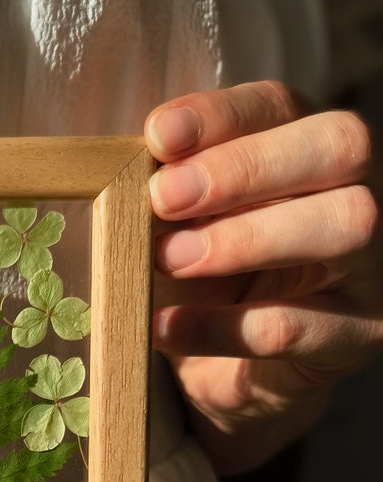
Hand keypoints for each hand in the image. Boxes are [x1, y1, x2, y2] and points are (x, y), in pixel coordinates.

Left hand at [145, 80, 381, 473]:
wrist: (235, 375)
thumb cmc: (208, 285)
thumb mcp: (182, 233)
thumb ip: (167, 200)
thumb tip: (122, 180)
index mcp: (307, 152)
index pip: (281, 106)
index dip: (221, 116)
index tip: (158, 135)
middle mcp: (355, 194)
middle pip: (339, 148)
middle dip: (242, 168)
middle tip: (163, 197)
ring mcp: (367, 267)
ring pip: (346, 225)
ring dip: (246, 238)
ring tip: (169, 259)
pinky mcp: (355, 335)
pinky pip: (298, 325)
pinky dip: (220, 326)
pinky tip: (163, 326)